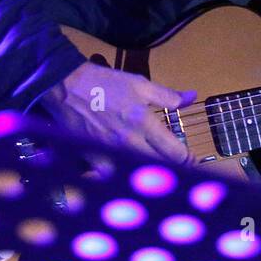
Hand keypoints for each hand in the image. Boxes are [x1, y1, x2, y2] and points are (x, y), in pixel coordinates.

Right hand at [37, 61, 195, 163]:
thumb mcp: (141, 84)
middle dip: (173, 169)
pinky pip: (110, 175)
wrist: (68, 86)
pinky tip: (125, 173)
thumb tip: (192, 97)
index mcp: (144, 123)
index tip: (192, 160)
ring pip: (136, 174)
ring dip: (148, 174)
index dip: (187, 159)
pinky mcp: (93, 157)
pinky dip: (120, 176)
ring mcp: (110, 152)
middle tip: (179, 167)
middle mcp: (129, 142)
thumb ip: (168, 95)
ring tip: (154, 171)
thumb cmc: (106, 83)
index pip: (174, 152)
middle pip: (159, 167)